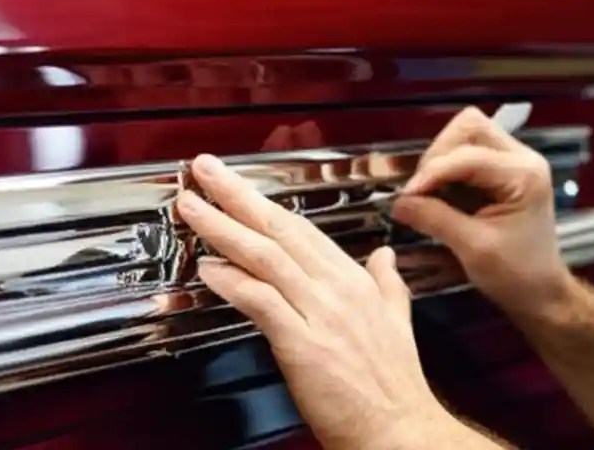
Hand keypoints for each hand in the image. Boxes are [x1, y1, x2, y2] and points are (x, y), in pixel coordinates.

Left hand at [175, 155, 454, 449]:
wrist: (400, 431)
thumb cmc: (394, 386)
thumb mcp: (399, 321)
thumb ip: (388, 284)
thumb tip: (384, 256)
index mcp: (355, 281)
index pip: (301, 229)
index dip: (265, 203)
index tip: (236, 184)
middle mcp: (336, 289)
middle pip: (278, 229)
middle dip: (236, 195)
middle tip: (204, 170)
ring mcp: (320, 314)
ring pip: (265, 257)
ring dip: (223, 228)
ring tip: (193, 208)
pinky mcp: (304, 344)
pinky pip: (262, 303)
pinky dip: (234, 282)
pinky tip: (209, 268)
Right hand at [393, 107, 570, 318]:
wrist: (541, 292)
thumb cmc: (517, 274)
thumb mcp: (473, 249)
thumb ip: (434, 220)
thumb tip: (399, 203)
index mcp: (524, 175)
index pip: (467, 157)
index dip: (432, 173)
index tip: (406, 196)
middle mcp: (522, 158)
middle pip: (469, 128)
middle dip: (438, 155)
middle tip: (422, 189)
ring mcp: (513, 162)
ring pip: (465, 135)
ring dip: (440, 160)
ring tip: (429, 191)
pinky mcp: (501, 171)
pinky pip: (466, 153)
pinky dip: (447, 169)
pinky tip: (440, 194)